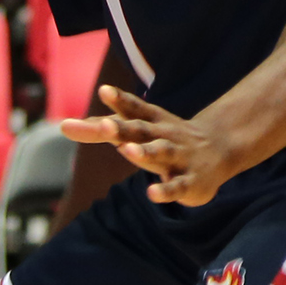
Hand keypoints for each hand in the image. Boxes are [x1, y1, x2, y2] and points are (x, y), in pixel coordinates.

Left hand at [61, 86, 238, 206]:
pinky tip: (151, 194)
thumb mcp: (139, 128)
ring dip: (144, 152)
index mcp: (152, 122)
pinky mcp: (189, 182)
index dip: (119, 100)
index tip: (103, 90)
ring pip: (160, 154)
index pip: (134, 109)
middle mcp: (164, 136)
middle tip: (104, 124)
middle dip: (122, 128)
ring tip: (127, 151)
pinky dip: (165, 190)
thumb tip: (64, 125)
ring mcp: (178, 158)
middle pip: (141, 131)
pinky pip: (176, 186)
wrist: (221, 148)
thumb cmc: (167, 137)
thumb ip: (101, 129)